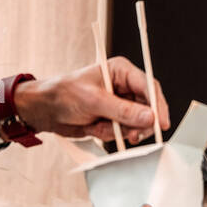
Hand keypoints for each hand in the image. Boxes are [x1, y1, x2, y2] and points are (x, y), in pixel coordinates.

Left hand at [13, 57, 169, 144]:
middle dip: (139, 123)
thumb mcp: (94, 101)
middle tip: (132, 135)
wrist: (45, 110)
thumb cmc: (64, 94)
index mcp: (121, 71)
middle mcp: (124, 86)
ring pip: (136, 122)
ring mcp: (120, 104)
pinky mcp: (114, 118)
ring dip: (121, 130)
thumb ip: (123, 110)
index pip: (149, 86)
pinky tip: (95, 128)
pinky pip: (124, 131)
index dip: (157, 105)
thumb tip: (149, 117)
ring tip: (102, 128)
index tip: (161, 123)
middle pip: (148, 107)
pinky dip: (111, 134)